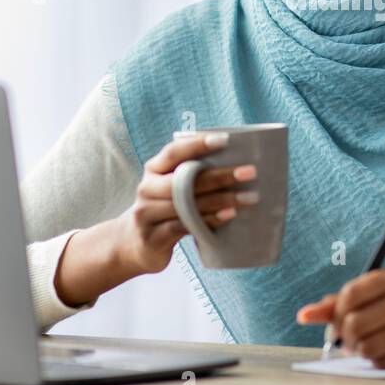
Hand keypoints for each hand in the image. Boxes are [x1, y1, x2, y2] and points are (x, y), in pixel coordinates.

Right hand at [117, 133, 259, 275]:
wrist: (134, 245)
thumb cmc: (164, 209)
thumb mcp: (170, 188)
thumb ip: (190, 176)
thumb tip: (235, 164)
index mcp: (153, 170)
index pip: (174, 152)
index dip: (197, 144)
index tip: (226, 140)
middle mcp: (147, 188)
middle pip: (185, 180)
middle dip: (220, 176)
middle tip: (249, 172)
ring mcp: (147, 213)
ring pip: (188, 204)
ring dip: (222, 200)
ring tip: (249, 198)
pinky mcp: (153, 237)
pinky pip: (185, 226)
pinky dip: (210, 220)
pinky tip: (229, 215)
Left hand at [295, 265, 384, 368]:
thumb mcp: (377, 295)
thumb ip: (338, 302)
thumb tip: (304, 315)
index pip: (351, 294)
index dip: (335, 312)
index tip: (336, 320)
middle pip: (355, 324)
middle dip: (344, 336)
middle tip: (346, 339)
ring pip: (367, 347)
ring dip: (358, 352)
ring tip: (363, 347)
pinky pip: (383, 362)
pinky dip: (375, 362)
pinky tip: (383, 353)